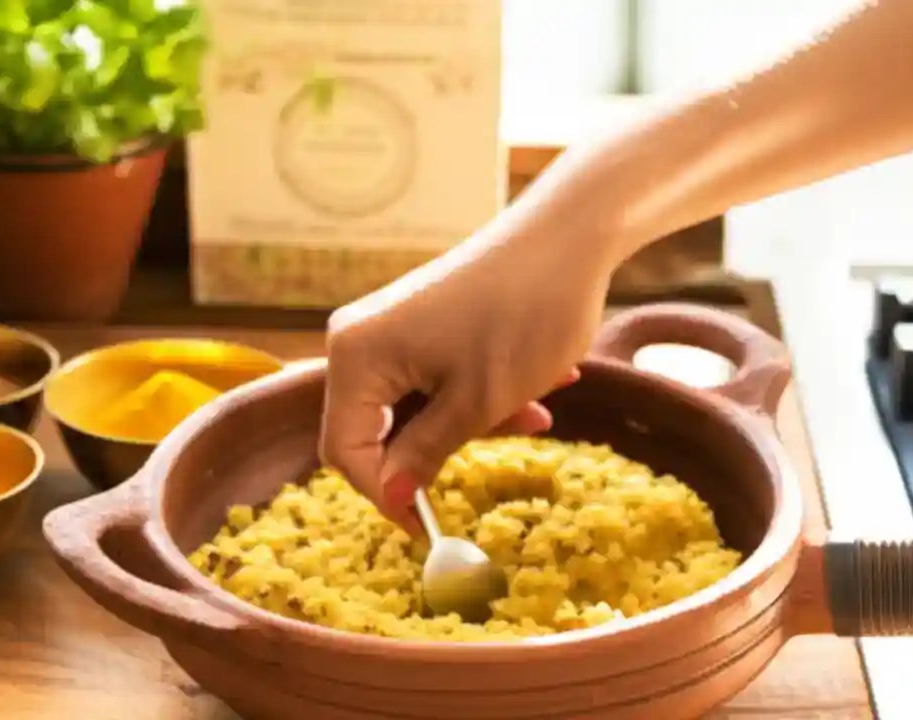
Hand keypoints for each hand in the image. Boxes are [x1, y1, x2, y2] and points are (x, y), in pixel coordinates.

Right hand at [319, 226, 615, 529]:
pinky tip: (533, 394)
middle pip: (375, 430)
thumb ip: (424, 455)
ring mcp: (390, 328)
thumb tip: (394, 499)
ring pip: (413, 408)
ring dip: (469, 424)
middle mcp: (359, 338)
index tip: (427, 525)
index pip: (344, 449)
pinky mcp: (420, 324)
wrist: (568, 236)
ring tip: (534, 413)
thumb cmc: (522, 316)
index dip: (383, 493)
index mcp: (355, 355)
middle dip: (437, 451)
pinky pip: (433, 381)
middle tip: (495, 455)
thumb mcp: (476, 403)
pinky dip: (475, 397)